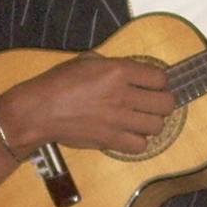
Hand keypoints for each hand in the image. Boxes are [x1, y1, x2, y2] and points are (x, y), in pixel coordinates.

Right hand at [0, 55, 174, 156]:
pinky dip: (137, 141)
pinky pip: (140, 146)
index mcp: (118, 70)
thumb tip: (133, 73)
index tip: (152, 85)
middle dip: (162, 102)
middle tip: (151, 103)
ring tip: (139, 120)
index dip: (159, 81)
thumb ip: (113, 65)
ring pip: (157, 126)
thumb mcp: (87, 61)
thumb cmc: (59, 82)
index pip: (161, 78)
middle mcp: (123, 94)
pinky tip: (128, 135)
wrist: (39, 110)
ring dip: (151, 123)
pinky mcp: (110, 140)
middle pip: (166, 103)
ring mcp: (118, 119)